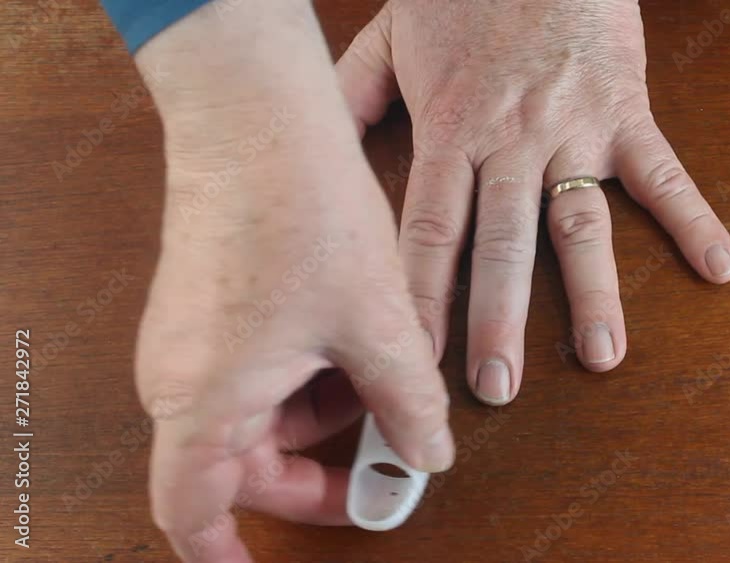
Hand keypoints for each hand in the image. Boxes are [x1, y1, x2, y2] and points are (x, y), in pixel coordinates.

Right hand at [133, 2, 451, 560]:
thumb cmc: (300, 212)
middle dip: (314, 475)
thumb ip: (408, 404)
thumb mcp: (376, 326)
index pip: (192, 513)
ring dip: (324, 412)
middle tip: (380, 475)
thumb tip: (429, 453)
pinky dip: (309, 372)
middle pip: (240, 465)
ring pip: (258, 413)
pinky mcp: (212, 306)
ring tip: (385, 378)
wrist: (259, 115)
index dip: (226, 554)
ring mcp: (193, 339)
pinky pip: (257, 368)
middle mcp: (182, 377)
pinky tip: (359, 341)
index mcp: (204, 401)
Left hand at [338, 0, 729, 404]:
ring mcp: (572, 131)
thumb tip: (315, 150)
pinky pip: (664, 173)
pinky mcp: (625, 113)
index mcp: (448, 129)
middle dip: (497, 320)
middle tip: (498, 386)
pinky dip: (693, 219)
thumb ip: (352, 99)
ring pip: (579, 226)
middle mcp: (509, 142)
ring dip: (592, 294)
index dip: (420, 298)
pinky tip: (717, 267)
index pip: (428, 230)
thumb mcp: (388, 38)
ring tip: (602, 356)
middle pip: (501, 245)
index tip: (415, 359)